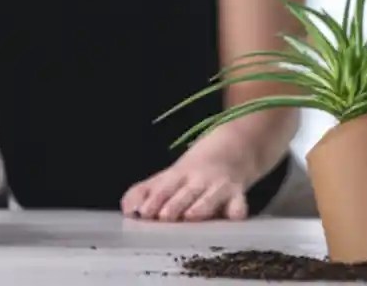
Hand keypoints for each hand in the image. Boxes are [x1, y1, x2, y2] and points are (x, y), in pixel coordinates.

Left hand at [120, 139, 256, 221]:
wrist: (231, 150)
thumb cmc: (192, 173)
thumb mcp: (167, 178)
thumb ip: (143, 192)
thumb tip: (127, 209)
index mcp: (179, 176)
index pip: (164, 187)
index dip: (154, 198)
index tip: (143, 211)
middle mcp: (199, 180)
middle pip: (186, 192)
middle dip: (175, 203)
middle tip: (163, 216)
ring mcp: (220, 186)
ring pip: (211, 196)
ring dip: (202, 205)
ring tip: (191, 215)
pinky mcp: (239, 194)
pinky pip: (240, 203)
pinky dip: (238, 209)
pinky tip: (233, 217)